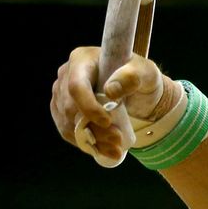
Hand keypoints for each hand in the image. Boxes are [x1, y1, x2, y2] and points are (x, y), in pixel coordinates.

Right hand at [49, 47, 179, 161]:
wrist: (138, 92)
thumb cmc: (141, 77)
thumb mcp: (146, 72)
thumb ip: (133, 76)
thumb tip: (110, 90)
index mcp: (82, 59)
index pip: (76, 85)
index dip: (88, 106)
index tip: (107, 121)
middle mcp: (66, 74)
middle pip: (70, 108)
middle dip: (93, 128)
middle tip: (117, 140)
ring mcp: (61, 93)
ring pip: (67, 122)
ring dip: (90, 139)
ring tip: (114, 148)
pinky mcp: (62, 111)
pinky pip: (67, 130)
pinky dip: (85, 143)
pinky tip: (103, 149)